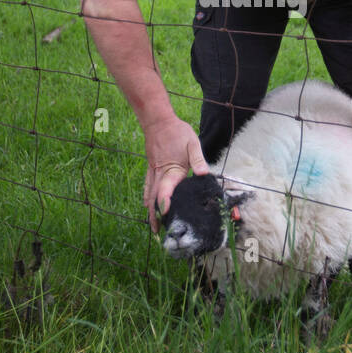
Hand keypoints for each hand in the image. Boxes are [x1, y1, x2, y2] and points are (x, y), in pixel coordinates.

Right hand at [143, 114, 208, 232]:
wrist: (158, 121)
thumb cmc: (177, 132)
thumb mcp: (192, 143)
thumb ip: (198, 159)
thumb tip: (205, 174)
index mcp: (172, 169)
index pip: (166, 189)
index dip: (165, 202)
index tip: (165, 214)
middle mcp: (160, 173)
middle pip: (154, 197)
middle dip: (155, 215)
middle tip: (158, 231)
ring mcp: (153, 171)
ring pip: (148, 194)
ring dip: (150, 210)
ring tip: (153, 225)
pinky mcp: (151, 168)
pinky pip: (147, 187)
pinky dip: (147, 198)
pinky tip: (147, 205)